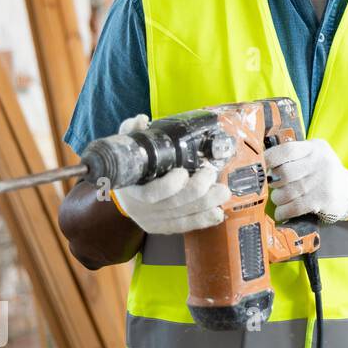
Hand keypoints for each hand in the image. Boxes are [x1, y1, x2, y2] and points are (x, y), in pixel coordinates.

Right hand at [112, 114, 229, 233]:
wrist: (125, 194)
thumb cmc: (131, 169)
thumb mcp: (126, 150)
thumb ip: (130, 134)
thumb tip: (141, 120)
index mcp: (132, 190)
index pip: (152, 194)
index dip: (170, 186)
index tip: (182, 171)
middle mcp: (143, 209)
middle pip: (174, 205)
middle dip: (197, 190)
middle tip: (211, 174)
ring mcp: (155, 221)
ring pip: (184, 216)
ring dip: (207, 204)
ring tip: (223, 191)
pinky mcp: (165, 227)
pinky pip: (187, 226)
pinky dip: (204, 220)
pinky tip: (217, 212)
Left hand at [263, 138, 347, 222]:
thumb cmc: (322, 172)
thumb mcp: (313, 156)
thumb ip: (293, 156)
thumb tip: (262, 164)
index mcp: (314, 148)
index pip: (287, 150)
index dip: (270, 159)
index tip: (262, 166)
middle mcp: (320, 162)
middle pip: (285, 173)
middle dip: (274, 182)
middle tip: (274, 185)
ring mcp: (323, 181)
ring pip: (288, 192)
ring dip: (278, 198)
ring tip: (279, 198)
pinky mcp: (323, 199)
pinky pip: (295, 207)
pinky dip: (284, 211)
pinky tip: (281, 212)